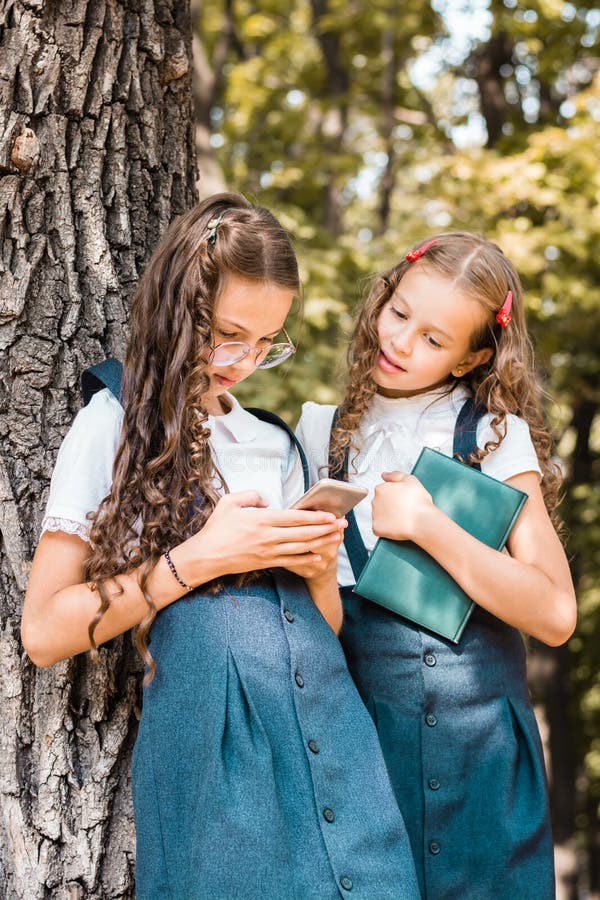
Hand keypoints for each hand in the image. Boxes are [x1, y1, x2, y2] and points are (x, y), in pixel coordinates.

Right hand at [180, 491, 344, 583]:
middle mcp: (268, 537)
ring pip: (301, 547)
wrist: (206, 556)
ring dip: (321, 543)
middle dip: (325, 529)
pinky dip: (306, 559)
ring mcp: (268, 551)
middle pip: (303, 533)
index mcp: (261, 519)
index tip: (331, 515)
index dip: (315, 517)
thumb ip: (251, 495)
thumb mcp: (230, 502)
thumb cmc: (217, 528)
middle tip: (343, 525)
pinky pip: (291, 561)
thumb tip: (268, 500)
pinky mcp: (266, 562)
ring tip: (336, 539)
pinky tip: (319, 557)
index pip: (295, 518)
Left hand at [372, 472, 433, 541]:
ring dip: (388, 517)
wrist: (422, 521)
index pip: (383, 491)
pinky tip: (397, 526)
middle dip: (389, 506)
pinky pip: (379, 528)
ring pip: (380, 516)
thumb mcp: (410, 480)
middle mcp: (374, 501)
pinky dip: (387, 529)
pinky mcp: (376, 528)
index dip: (395, 496)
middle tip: (403, 509)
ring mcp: (375, 515)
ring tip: (402, 518)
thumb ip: (395, 475)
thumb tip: (384, 475)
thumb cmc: (418, 502)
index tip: (403, 500)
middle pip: (380, 503)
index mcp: (381, 489)